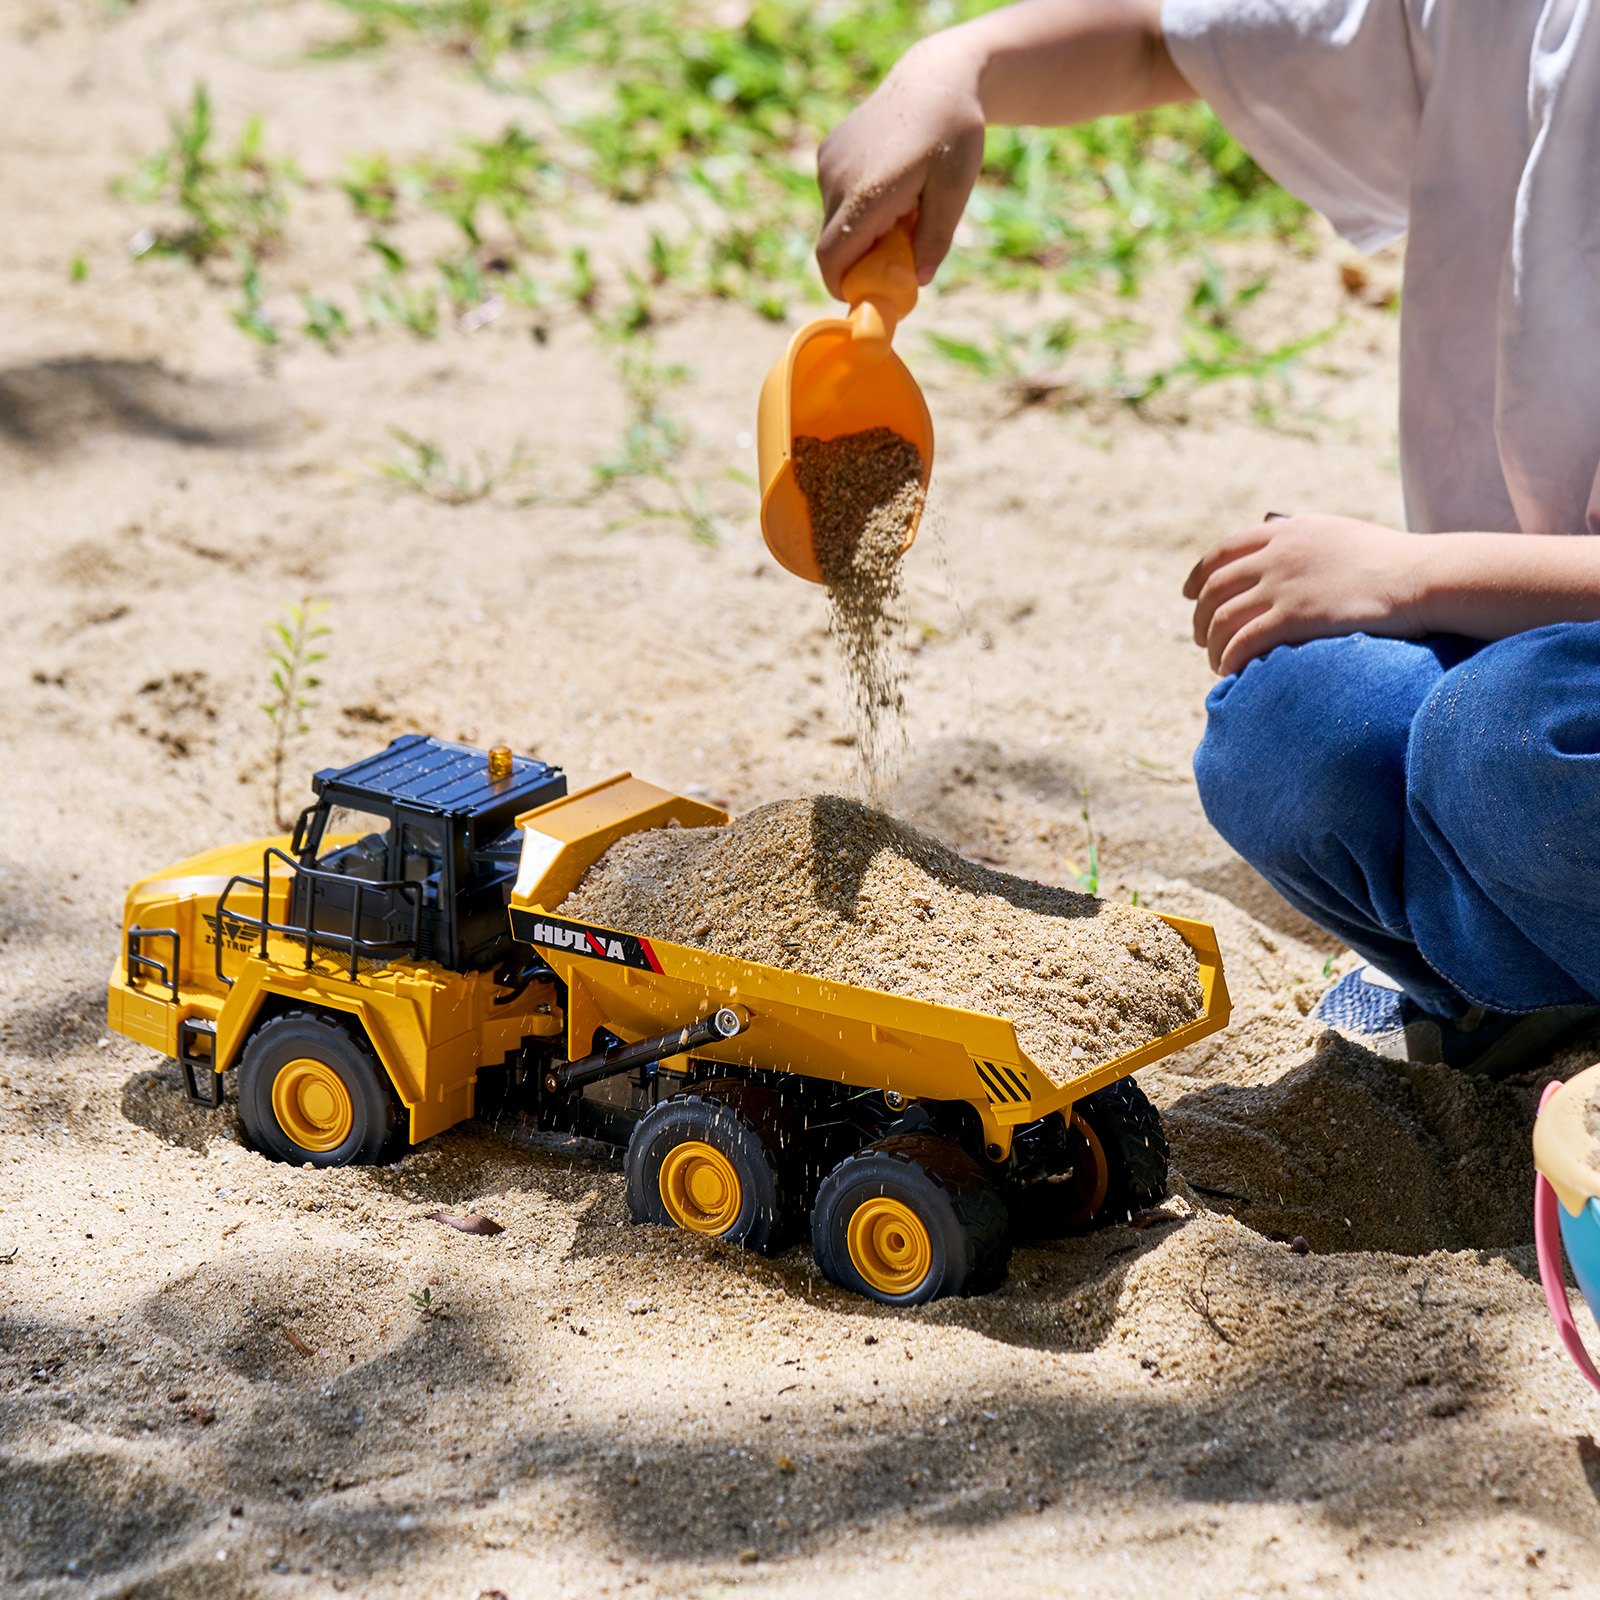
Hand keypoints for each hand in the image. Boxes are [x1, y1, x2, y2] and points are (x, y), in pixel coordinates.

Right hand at [816, 35, 985, 297]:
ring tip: (900, 209)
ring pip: (833, 221)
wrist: (934, 79)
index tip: (860, 297)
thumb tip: (917, 281)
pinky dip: (854, 207)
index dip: (840, 286)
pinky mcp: (826, 152)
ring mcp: (828, 163)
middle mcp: (837, 177)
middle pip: (833, 244)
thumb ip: (935, 240)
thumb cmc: (953, 135)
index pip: (832, 257)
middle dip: (858, 260)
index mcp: (868, 192)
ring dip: (859, 231)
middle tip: (896, 256)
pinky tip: (888, 184)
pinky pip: (834, 197)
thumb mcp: (954, 191)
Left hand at [1184, 514, 1428, 674]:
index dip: (1199, 575)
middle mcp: (1277, 554)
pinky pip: (1243, 642)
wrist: (1424, 577)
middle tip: (1201, 637)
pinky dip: (1229, 659)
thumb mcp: (1339, 536)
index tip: (1189, 594)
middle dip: (1201, 616)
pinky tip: (1229, 672)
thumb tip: (1281, 559)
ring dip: (1212, 644)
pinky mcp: (1295, 617)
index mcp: (1287, 531)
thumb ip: (1304, 543)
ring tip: (1216, 661)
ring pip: (1223, 619)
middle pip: (1215, 588)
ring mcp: (1284, 585)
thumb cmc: (1392, 563)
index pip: (1223, 551)